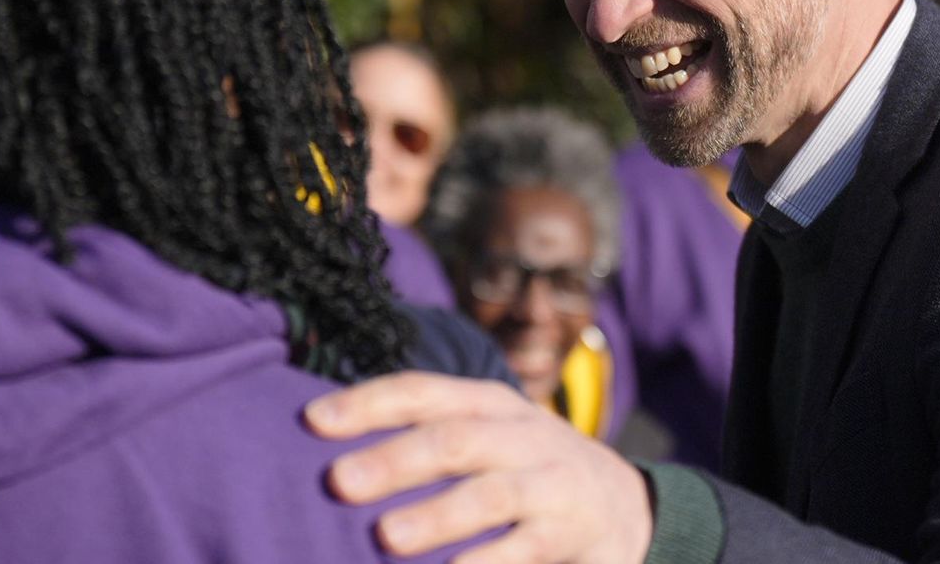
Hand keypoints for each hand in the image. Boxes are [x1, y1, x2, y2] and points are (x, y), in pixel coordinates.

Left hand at [304, 371, 652, 563]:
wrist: (626, 504)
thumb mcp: (488, 433)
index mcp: (490, 402)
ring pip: (490, 494)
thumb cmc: (526, 468)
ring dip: (437, 516)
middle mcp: (521, 434)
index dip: (370, 402)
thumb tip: (328, 444)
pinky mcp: (568, 533)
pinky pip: (524, 549)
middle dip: (395, 458)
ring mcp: (550, 482)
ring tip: (387, 537)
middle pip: (454, 439)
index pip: (425, 392)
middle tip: (339, 481)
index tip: (313, 421)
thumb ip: (429, 433)